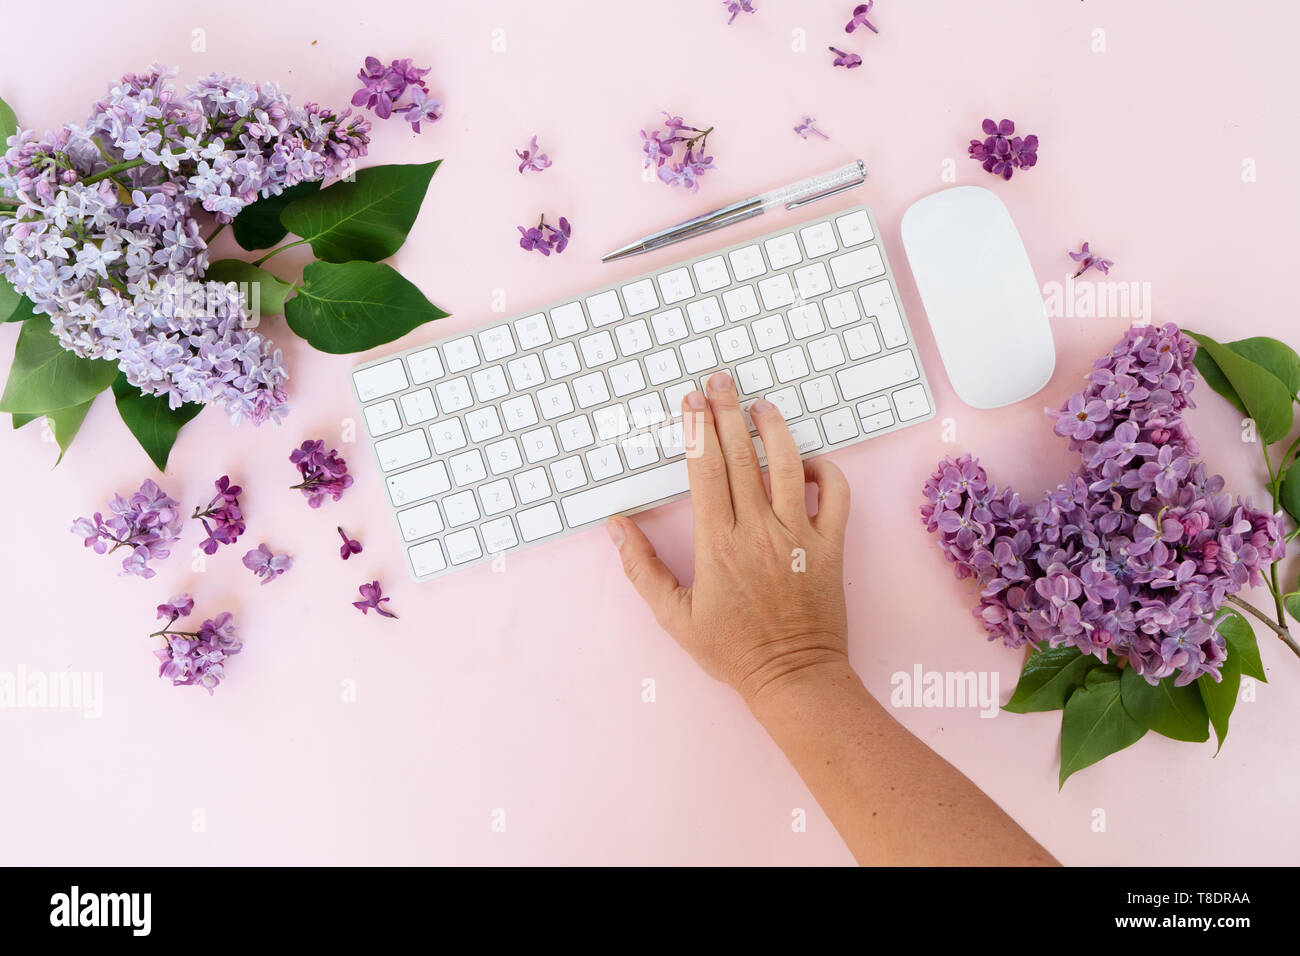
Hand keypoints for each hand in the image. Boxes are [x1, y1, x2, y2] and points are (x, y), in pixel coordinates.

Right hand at [606, 371, 852, 703]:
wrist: (794, 678)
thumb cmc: (732, 651)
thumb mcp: (673, 616)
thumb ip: (642, 568)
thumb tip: (617, 528)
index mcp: (718, 545)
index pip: (705, 470)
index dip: (696, 429)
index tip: (690, 401)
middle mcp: (758, 531)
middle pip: (742, 455)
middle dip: (727, 411)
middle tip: (720, 380)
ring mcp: (799, 535)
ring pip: (789, 463)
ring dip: (774, 428)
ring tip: (761, 406)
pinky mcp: (831, 546)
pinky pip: (836, 493)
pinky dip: (824, 470)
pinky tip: (805, 462)